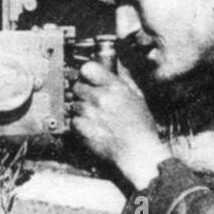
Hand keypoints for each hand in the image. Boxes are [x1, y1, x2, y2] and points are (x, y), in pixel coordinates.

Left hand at [70, 61, 171, 189]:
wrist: (137, 151)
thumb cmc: (140, 125)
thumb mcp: (137, 96)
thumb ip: (123, 77)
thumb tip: (114, 61)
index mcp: (115, 87)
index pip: (87, 68)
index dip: (86, 74)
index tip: (88, 79)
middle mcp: (100, 98)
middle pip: (76, 86)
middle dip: (82, 93)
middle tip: (92, 101)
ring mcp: (90, 114)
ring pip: (74, 104)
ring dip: (81, 109)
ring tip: (96, 117)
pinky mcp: (82, 129)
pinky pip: (73, 120)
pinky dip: (79, 124)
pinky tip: (92, 128)